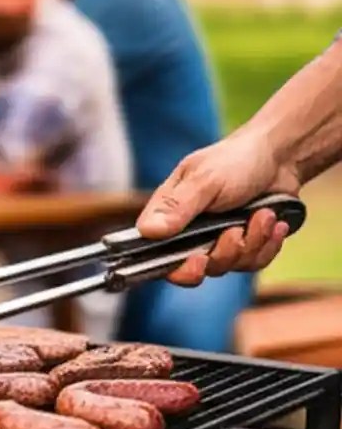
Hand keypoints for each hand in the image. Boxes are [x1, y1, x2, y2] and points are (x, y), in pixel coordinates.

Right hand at [137, 131, 299, 285]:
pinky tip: (274, 223)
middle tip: (236, 231)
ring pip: (229, 266)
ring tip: (263, 214)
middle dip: (224, 253)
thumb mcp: (205, 180)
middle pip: (198, 269)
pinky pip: (253, 263)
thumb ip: (177, 207)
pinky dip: (268, 245)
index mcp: (169, 216)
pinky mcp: (245, 247)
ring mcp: (218, 241)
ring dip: (253, 242)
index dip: (176, 268)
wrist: (280, 159)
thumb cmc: (235, 161)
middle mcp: (189, 234)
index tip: (198, 260)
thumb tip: (148, 231)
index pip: (157, 255)